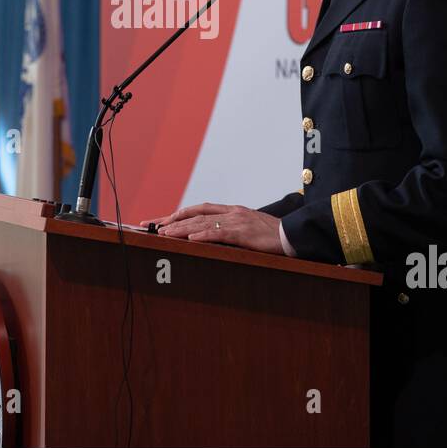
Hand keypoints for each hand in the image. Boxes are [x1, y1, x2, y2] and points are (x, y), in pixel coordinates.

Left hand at [146, 202, 283, 253]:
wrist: (295, 235)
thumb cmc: (274, 235)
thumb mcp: (250, 228)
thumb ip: (232, 229)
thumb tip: (212, 236)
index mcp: (232, 211)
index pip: (199, 209)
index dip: (178, 214)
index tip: (161, 220)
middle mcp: (231, 213)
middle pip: (195, 214)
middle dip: (171, 220)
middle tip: (151, 226)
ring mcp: (237, 221)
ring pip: (202, 222)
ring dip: (180, 228)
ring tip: (163, 233)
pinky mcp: (244, 233)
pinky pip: (219, 233)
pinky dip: (203, 235)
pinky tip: (190, 238)